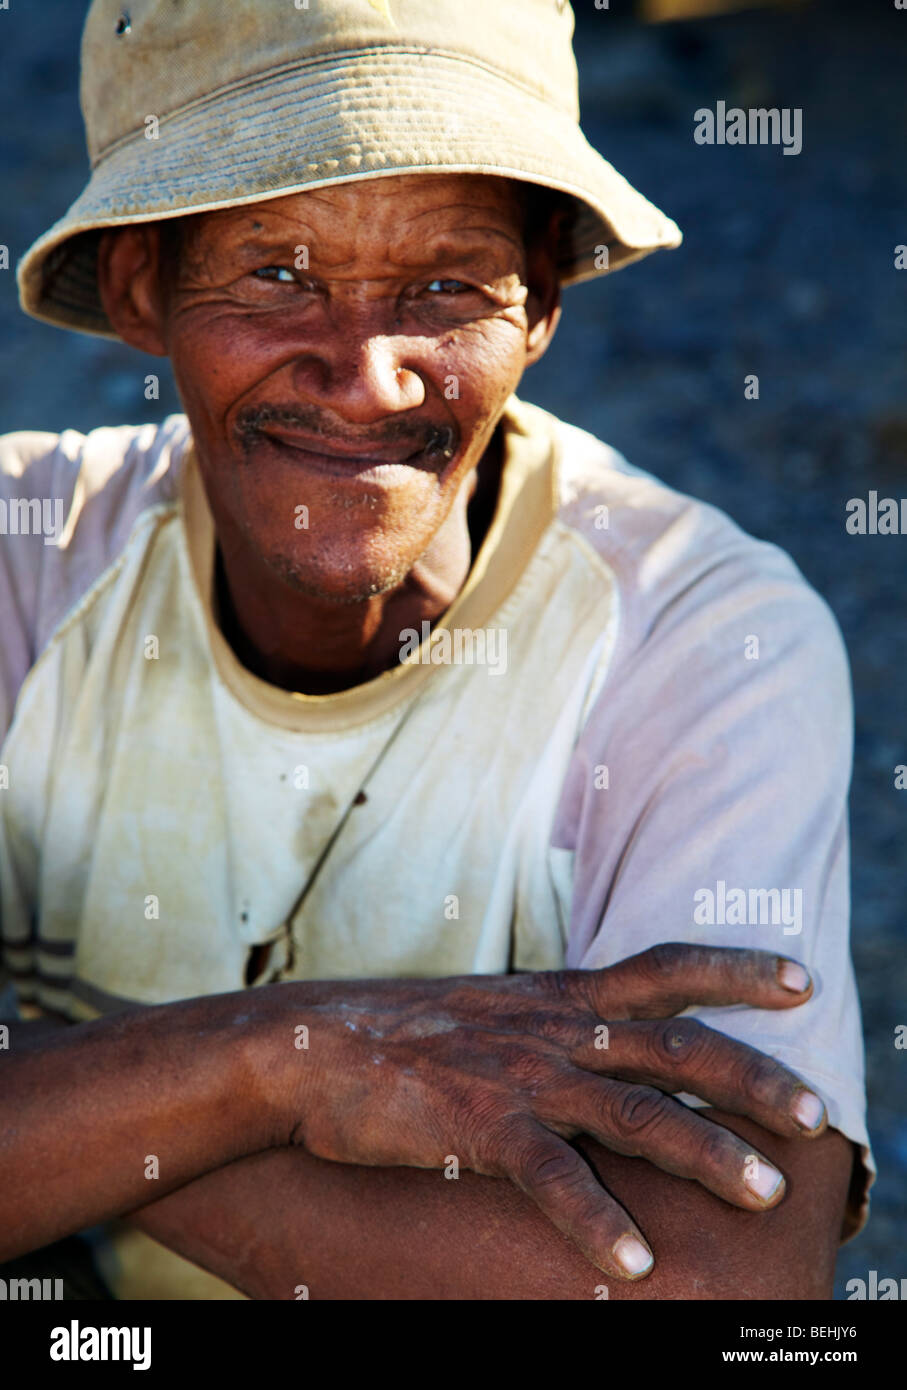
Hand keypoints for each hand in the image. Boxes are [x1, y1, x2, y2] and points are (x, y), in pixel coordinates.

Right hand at [275, 944, 825, 1280]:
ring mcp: (520, 1075)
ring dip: (706, 1151)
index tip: (800, 981)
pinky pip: (552, 1177)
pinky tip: (635, 1264)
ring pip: (635, 1111)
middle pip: (675, 1044)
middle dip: (752, 1076)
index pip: (664, 967)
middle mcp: (553, 1029)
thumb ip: (553, 1024)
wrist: (309, 1045)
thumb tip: (604, 1046)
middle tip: (813, 1116)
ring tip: (763, 1192)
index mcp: (559, 997)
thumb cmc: (401, 1036)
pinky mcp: (478, 1125)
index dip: (736, 970)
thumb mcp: (493, 1012)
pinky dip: (597, 1220)